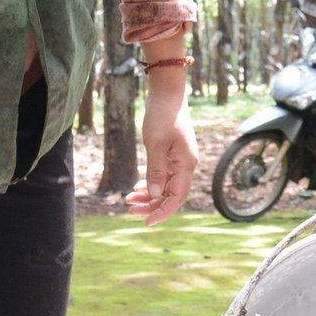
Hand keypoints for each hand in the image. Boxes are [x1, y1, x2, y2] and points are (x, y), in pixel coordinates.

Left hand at [128, 85, 196, 223]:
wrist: (167, 93)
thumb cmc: (162, 116)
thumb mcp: (156, 144)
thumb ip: (156, 170)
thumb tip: (154, 195)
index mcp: (186, 165)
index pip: (176, 198)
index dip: (162, 212)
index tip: (146, 221)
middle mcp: (185, 165)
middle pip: (170, 194)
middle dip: (151, 205)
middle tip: (130, 209)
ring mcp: (179, 160)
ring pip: (165, 186)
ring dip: (149, 195)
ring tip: (129, 200)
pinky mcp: (172, 154)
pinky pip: (162, 175)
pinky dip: (150, 183)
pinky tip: (137, 187)